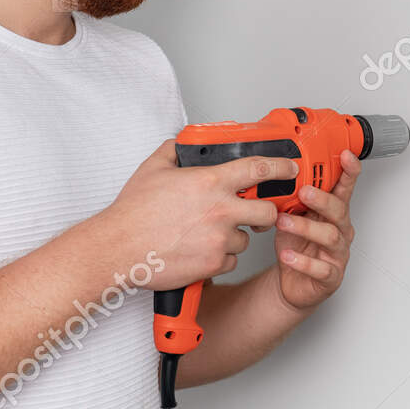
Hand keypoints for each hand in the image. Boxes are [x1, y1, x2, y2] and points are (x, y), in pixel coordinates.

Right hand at [107, 140, 287, 289]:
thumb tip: (182, 145)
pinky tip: (200, 251)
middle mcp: (222, 210)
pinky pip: (231, 261)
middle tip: (254, 213)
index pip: (258, 169)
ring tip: (208, 234)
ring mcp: (220, 239)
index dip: (280, 167)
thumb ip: (173, 151)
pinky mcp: (214, 263)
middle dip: (264, 212)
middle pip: (267, 211)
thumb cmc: (133, 213)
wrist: (119, 248)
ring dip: (234, 237)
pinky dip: (221, 258)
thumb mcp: (152, 169)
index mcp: (211, 182)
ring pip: (246, 239)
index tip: (290, 168)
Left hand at [272, 148, 359, 312]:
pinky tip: (287, 256)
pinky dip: (303, 262)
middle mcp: (340, 231)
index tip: (345, 155)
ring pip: (330, 237)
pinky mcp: (330, 277)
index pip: (344, 189)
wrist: (292, 281)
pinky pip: (320, 269)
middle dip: (322, 199)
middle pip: (339, 210)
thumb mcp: (293, 217)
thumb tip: (279, 175)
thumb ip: (292, 199)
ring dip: (305, 227)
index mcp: (333, 213)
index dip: (348, 172)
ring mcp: (337, 254)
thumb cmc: (296, 246)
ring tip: (282, 222)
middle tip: (304, 191)